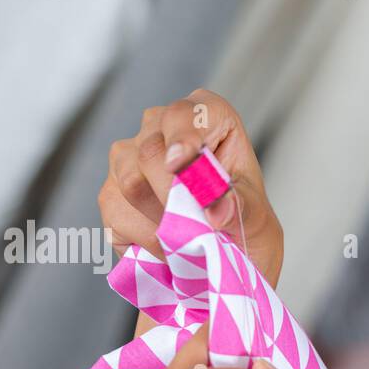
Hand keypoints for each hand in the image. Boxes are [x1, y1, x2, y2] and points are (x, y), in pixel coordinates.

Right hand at [97, 88, 283, 286]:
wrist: (227, 253)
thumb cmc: (245, 223)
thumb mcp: (257, 217)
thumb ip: (240, 209)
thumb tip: (216, 210)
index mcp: (206, 117)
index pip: (185, 115)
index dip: (182, 137)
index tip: (181, 163)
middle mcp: (160, 127)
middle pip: (151, 152)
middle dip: (174, 197)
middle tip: (200, 229)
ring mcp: (129, 157)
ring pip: (130, 184)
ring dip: (163, 223)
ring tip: (192, 240)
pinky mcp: (111, 192)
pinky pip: (117, 214)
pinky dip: (146, 240)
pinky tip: (169, 247)